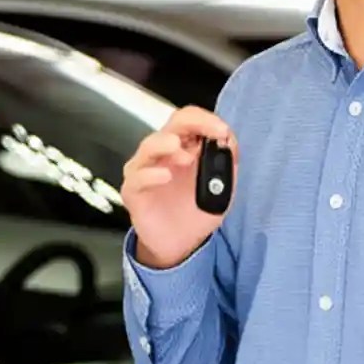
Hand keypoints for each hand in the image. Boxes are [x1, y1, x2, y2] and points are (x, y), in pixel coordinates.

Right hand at [121, 106, 236, 269]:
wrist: (179, 244)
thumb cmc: (195, 211)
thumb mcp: (222, 188)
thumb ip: (226, 164)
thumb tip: (229, 141)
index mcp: (185, 146)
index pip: (190, 120)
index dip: (206, 120)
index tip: (222, 131)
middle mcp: (164, 153)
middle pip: (172, 125)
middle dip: (192, 123)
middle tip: (210, 132)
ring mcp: (145, 169)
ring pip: (149, 146)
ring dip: (167, 145)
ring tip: (184, 155)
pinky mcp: (133, 191)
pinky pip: (137, 177)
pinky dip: (150, 174)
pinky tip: (165, 176)